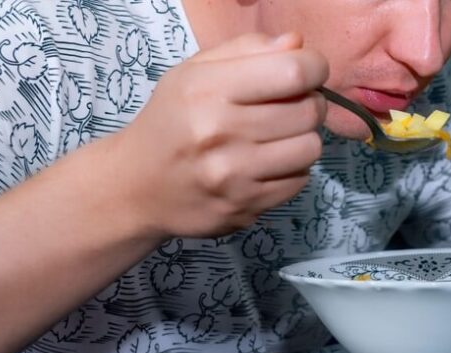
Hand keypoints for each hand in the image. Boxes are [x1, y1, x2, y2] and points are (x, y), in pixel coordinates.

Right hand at [116, 33, 328, 238]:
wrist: (136, 187)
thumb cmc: (170, 121)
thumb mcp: (194, 73)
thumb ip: (246, 50)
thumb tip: (297, 45)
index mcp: (207, 90)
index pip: (293, 72)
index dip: (314, 67)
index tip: (307, 72)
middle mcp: (219, 133)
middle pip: (308, 111)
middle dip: (310, 103)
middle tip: (291, 106)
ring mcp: (232, 176)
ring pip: (310, 149)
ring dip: (303, 139)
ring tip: (280, 137)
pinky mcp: (243, 208)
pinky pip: (298, 182)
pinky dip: (291, 170)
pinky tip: (267, 164)